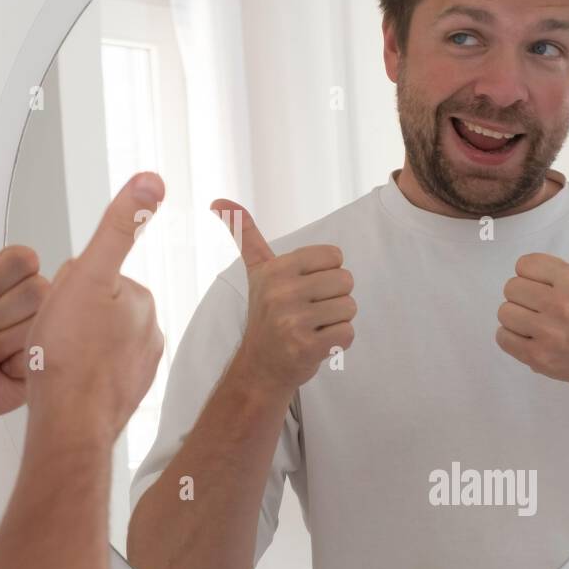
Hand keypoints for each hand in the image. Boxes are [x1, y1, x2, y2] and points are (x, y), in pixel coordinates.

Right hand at [25, 173, 165, 443]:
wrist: (69, 424)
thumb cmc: (70, 356)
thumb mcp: (88, 273)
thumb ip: (119, 225)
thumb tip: (151, 182)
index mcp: (141, 300)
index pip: (93, 274)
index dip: (67, 288)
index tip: (62, 310)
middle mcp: (149, 333)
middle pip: (93, 308)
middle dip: (71, 318)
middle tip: (57, 339)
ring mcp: (139, 367)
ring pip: (93, 342)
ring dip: (73, 347)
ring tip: (59, 362)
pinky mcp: (126, 395)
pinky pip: (95, 374)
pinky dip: (80, 375)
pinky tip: (66, 382)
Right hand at [211, 199, 354, 392]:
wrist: (260, 367)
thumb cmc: (267, 314)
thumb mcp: (256, 270)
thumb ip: (244, 233)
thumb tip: (218, 201)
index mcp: (275, 269)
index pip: (335, 256)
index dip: (326, 273)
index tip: (304, 288)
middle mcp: (281, 292)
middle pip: (346, 280)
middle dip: (334, 298)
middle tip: (308, 312)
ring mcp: (293, 321)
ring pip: (349, 307)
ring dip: (337, 320)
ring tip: (312, 327)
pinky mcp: (306, 347)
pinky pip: (348, 333)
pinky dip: (338, 341)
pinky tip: (316, 343)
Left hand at [495, 194, 568, 390]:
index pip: (525, 264)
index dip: (535, 274)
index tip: (552, 285)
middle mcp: (563, 308)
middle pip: (510, 287)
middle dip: (525, 295)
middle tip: (545, 305)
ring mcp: (550, 336)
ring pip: (504, 312)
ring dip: (517, 317)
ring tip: (540, 321)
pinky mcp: (538, 358)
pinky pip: (502, 338)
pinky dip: (513, 338)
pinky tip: (534, 338)